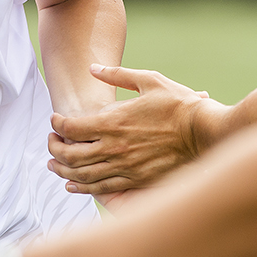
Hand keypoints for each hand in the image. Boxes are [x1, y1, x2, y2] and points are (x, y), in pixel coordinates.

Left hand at [47, 64, 222, 193]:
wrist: (206, 132)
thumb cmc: (179, 104)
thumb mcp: (148, 80)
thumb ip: (117, 74)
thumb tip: (93, 68)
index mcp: (113, 122)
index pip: (70, 127)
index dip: (57, 123)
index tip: (55, 119)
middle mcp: (114, 147)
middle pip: (70, 153)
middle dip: (54, 147)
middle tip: (50, 141)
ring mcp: (124, 166)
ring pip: (82, 174)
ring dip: (63, 169)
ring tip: (54, 163)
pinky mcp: (136, 180)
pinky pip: (102, 187)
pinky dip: (83, 187)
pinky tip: (73, 184)